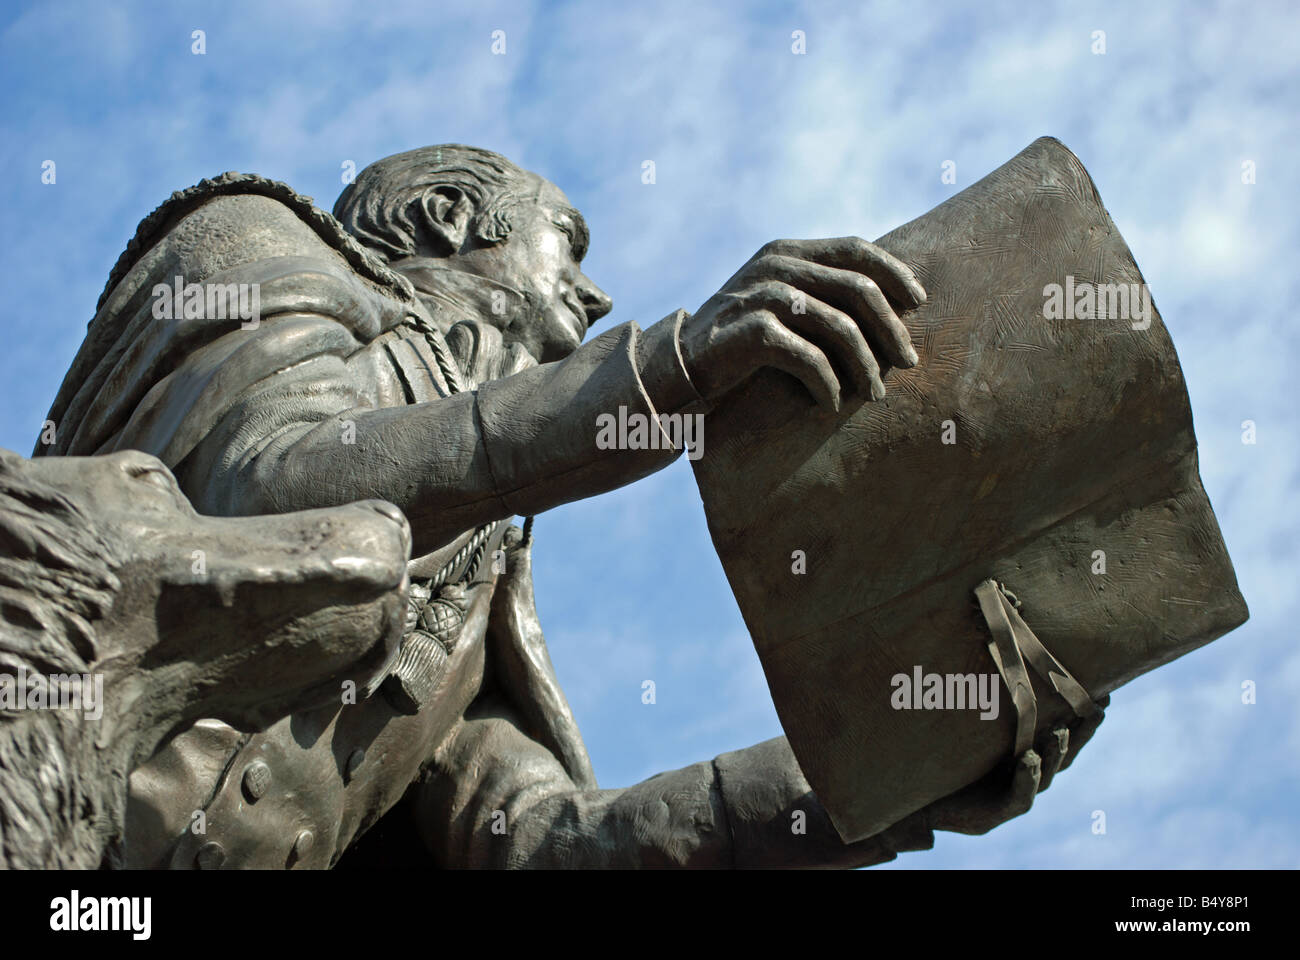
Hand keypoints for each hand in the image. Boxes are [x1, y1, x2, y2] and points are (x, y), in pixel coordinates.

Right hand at [679, 237, 925, 411]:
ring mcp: (763, 297)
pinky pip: (810, 359)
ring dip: (865, 367)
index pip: (856, 249)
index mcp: (787, 252)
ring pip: (841, 328)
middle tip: (908, 363)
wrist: (678, 367)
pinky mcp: (752, 332)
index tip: (919, 303)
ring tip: (874, 395)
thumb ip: (817, 291)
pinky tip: (831, 404)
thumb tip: (888, 303)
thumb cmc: (737, 340)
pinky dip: (828, 385)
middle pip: (858, 290)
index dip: (894, 273)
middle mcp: (776, 266)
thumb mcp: (777, 302)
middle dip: (891, 329)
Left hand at [920, 695, 1109, 835]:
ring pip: (1046, 773)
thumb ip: (978, 686)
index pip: (1061, 727)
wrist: (908, 790)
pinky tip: (1029, 759)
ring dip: (1055, 752)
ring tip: (1060, 732)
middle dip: (1082, 731)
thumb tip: (992, 641)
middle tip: (1098, 708)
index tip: (1103, 691)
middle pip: (1063, 750)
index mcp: (1021, 745)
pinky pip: (1019, 796)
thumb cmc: (935, 746)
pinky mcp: (995, 813)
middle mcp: (1023, 769)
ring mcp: (1012, 793)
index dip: (1082, 712)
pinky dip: (1026, 778)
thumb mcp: (961, 714)